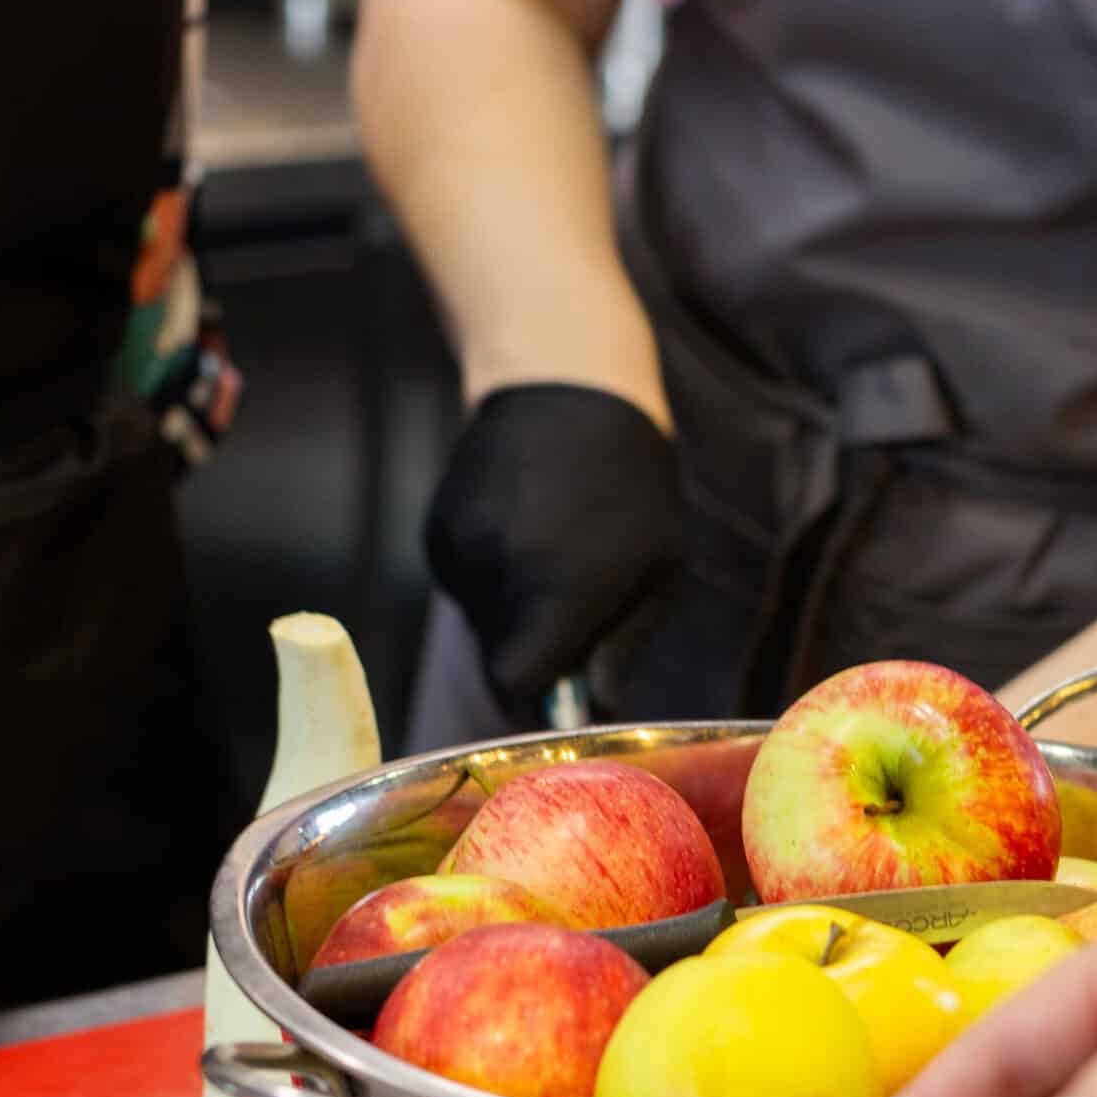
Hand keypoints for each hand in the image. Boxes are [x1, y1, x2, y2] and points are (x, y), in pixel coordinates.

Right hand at [424, 383, 682, 709]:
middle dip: (531, 649)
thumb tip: (597, 709)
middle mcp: (500, 570)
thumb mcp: (660, 566)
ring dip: (511, 608)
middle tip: (571, 606)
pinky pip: (462, 583)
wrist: (569, 387)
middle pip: (497, 656)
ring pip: (479, 619)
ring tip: (550, 549)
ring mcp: (461, 546)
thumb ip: (623, 645)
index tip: (558, 694)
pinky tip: (520, 528)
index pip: (515, 684)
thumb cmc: (634, 484)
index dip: (534, 700)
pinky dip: (489, 575)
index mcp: (560, 588)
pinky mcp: (436, 529)